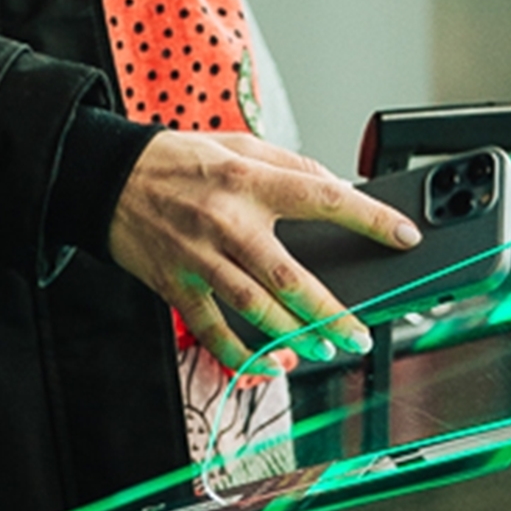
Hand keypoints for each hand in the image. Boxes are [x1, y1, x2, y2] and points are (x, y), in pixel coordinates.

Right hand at [108, 131, 421, 375]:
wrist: (107, 177)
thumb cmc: (177, 160)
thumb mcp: (239, 144)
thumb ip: (290, 166)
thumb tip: (336, 188)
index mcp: (248, 181)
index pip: (322, 199)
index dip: (369, 217)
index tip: (403, 235)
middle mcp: (226, 223)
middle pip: (289, 277)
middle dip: (330, 312)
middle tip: (359, 333)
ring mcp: (200, 259)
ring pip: (256, 308)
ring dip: (296, 336)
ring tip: (325, 349)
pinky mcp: (177, 286)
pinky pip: (214, 330)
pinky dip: (242, 355)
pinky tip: (270, 366)